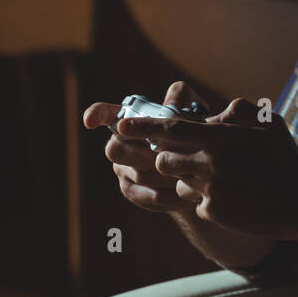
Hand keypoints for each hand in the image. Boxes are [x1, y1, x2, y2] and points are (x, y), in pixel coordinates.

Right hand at [83, 81, 209, 214]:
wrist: (207, 172)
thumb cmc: (200, 134)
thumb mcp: (197, 115)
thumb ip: (185, 102)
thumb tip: (175, 100)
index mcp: (133, 121)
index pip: (107, 114)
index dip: (97, 115)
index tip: (89, 121)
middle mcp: (122, 144)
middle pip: (116, 149)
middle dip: (141, 153)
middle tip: (166, 154)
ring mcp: (124, 170)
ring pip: (135, 174)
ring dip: (161, 175)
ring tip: (187, 176)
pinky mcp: (133, 192)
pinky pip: (145, 196)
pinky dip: (166, 195)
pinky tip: (186, 194)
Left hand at [117, 97, 297, 239]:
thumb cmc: (286, 161)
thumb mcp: (269, 124)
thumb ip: (240, 111)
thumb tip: (217, 111)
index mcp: (221, 137)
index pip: (170, 129)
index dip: (141, 127)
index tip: (120, 125)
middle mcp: (210, 162)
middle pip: (164, 159)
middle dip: (164, 159)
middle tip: (176, 159)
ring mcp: (210, 189)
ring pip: (179, 182)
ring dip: (190, 180)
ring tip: (218, 180)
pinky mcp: (213, 212)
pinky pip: (197, 203)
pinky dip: (210, 200)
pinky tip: (234, 199)